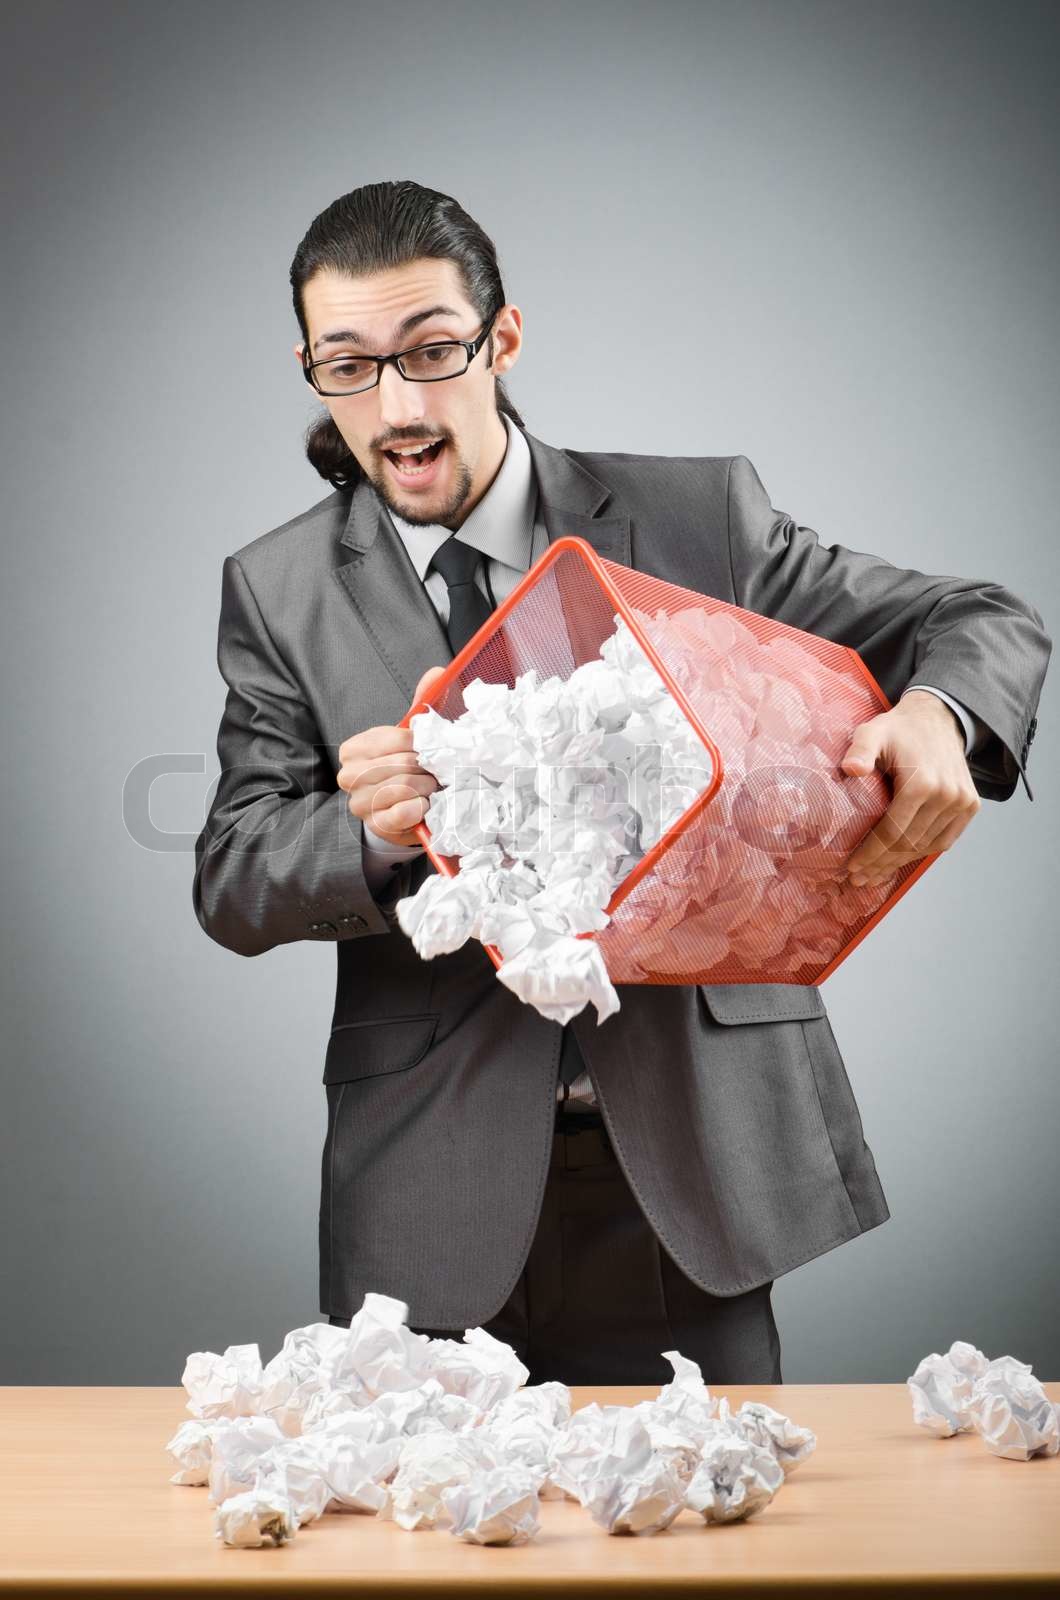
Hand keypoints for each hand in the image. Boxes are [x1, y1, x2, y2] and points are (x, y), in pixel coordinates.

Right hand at [337, 666, 446, 847]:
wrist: (401, 810)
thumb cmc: (404, 769)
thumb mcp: (409, 737)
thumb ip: (421, 704)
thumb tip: (437, 672)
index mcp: (353, 749)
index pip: (395, 739)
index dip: (420, 745)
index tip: (430, 749)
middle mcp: (349, 775)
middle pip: (400, 764)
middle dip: (425, 767)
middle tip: (436, 770)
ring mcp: (360, 803)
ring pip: (402, 787)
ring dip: (426, 787)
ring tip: (432, 786)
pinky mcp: (375, 825)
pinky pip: (403, 812)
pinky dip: (421, 807)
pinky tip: (425, 804)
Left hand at [839, 689, 981, 885]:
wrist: (938, 719)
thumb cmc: (898, 729)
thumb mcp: (873, 732)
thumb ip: (861, 750)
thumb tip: (851, 769)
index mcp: (921, 783)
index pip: (892, 831)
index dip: (870, 853)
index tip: (851, 867)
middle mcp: (946, 796)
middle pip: (908, 843)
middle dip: (880, 864)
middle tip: (858, 878)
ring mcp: (961, 802)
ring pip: (926, 845)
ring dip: (900, 863)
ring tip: (875, 874)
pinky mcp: (970, 805)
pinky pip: (944, 839)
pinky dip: (922, 851)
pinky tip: (900, 860)